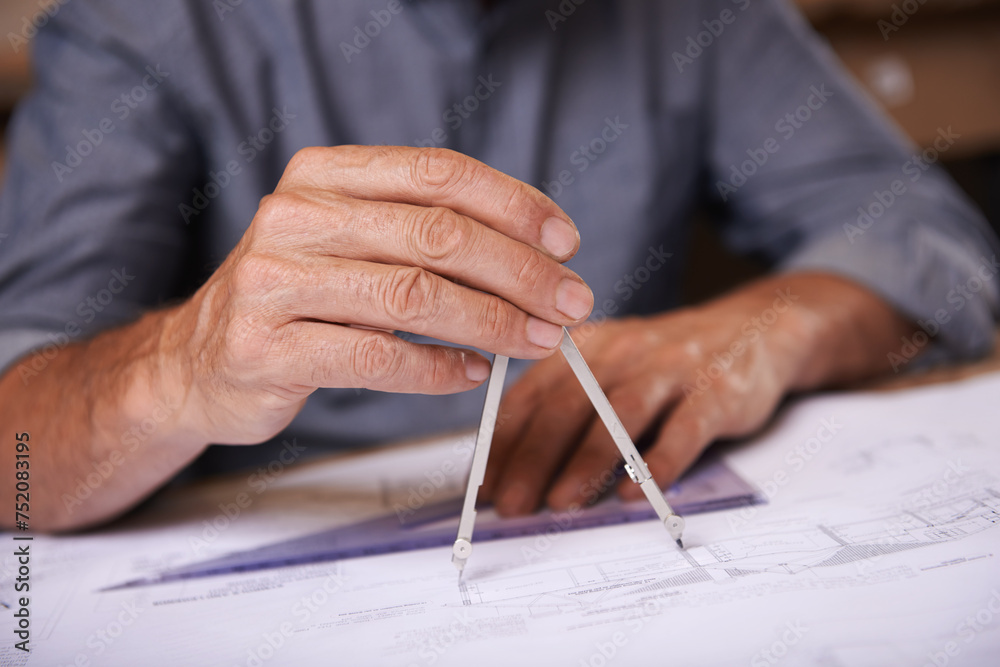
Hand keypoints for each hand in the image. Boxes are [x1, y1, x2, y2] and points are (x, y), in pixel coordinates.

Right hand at [162, 146, 593, 445]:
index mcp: (324, 175)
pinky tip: (473, 373)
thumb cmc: (297, 299)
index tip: (564, 242)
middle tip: (570, 303)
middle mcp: (296, 216)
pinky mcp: (266, 348)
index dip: (513, 205)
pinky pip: (377, 356)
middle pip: (436, 234)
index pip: (437, 173)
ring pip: (412, 295)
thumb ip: (423, 235)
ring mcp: (273, 282)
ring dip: (493, 322)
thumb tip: (536, 258)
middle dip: (520, 272)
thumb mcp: (350, 243)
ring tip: (538, 341)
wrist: (200, 360)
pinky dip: (439, 368)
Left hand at [481, 273, 914, 515]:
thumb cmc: (666, 363)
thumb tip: (513, 472)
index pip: (533, 393)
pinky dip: (659, 462)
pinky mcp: (715, 390)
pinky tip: (637, 493)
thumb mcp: (610, 368)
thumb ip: (568, 407)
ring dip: (586, 462)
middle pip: (568, 403)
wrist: (756, 329)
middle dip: (533, 457)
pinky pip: (683, 428)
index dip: (504, 439)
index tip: (484, 483)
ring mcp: (669, 368)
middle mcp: (622, 351)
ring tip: (562, 501)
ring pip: (619, 414)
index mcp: (587, 346)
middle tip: (513, 503)